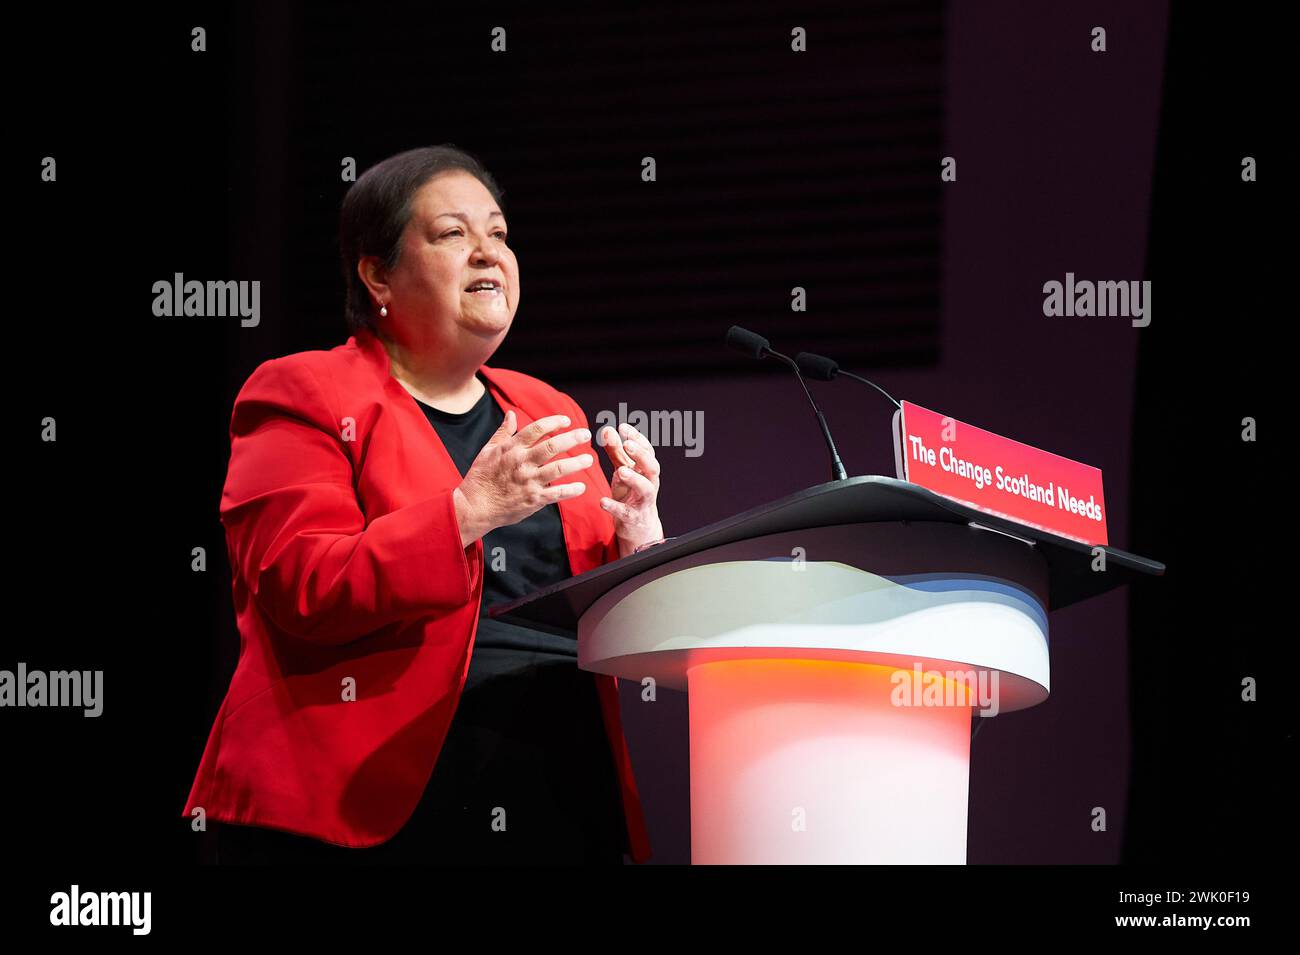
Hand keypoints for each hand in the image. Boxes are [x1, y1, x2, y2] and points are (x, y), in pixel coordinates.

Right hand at [454, 411, 591, 546]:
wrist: (474, 507)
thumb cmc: (480, 478)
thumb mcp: (488, 450)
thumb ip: (503, 432)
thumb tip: (511, 414)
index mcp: (512, 448)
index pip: (537, 429)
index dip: (554, 422)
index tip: (567, 421)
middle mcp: (522, 462)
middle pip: (552, 446)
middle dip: (572, 438)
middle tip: (586, 434)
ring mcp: (528, 481)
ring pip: (558, 469)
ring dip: (576, 463)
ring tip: (589, 459)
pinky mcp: (533, 499)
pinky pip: (556, 493)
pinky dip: (571, 490)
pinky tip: (582, 487)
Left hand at [597, 422, 663, 556]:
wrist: (638, 527)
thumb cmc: (631, 494)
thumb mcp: (623, 470)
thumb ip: (616, 451)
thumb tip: (608, 429)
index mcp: (647, 471)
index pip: (648, 451)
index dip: (638, 438)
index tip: (623, 427)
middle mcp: (649, 484)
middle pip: (652, 467)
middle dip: (641, 455)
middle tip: (627, 444)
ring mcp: (643, 502)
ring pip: (646, 489)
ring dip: (635, 479)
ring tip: (621, 470)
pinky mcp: (633, 518)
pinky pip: (626, 512)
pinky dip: (614, 507)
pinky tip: (602, 501)